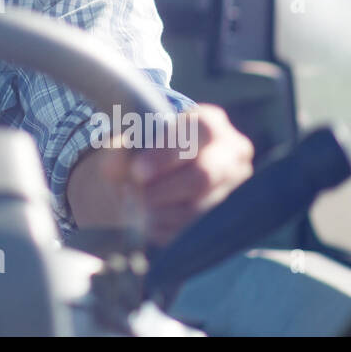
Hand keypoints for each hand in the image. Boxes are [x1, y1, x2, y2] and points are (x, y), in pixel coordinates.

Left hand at [99, 103, 253, 246]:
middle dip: (163, 188)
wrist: (147, 184)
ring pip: (198, 206)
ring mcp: (232, 188)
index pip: (202, 131)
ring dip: (158, 210)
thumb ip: (118, 150)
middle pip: (204, 174)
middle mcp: (230, 154)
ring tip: (133, 207)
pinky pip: (194, 229)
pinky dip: (164, 228)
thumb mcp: (124, 145)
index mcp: (210, 123)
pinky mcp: (224, 218)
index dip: (169, 153)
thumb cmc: (139, 155)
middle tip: (132, 194)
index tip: (137, 171)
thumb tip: (119, 162)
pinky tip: (145, 222)